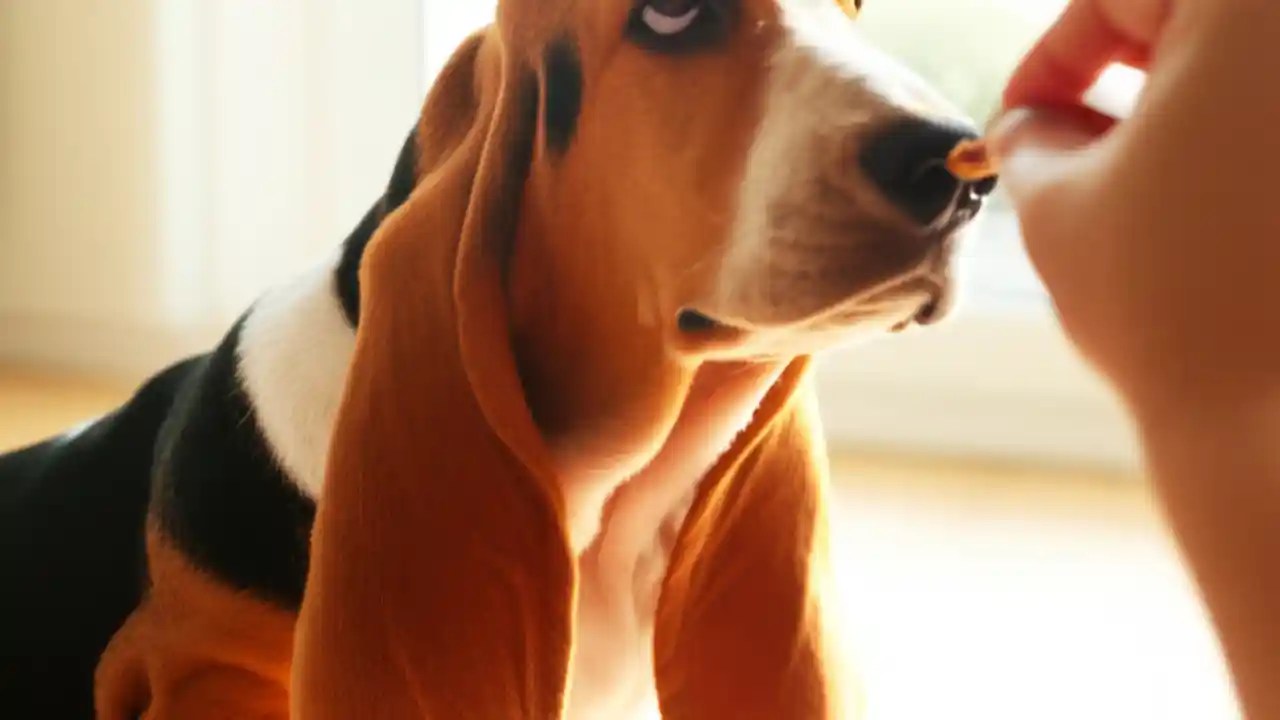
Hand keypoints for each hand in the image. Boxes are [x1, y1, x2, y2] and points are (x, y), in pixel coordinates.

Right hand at [993, 0, 1279, 414]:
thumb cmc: (1167, 307)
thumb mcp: (1056, 201)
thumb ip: (1029, 135)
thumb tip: (1032, 119)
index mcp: (1248, 0)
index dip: (1051, 58)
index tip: (1020, 121)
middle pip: (1200, 23)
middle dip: (1127, 75)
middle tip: (1075, 142)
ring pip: (1250, 78)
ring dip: (1193, 112)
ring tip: (1145, 187)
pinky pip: (1276, 135)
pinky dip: (1247, 152)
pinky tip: (1217, 209)